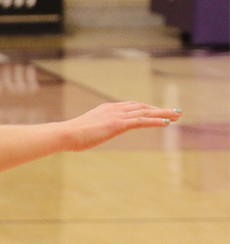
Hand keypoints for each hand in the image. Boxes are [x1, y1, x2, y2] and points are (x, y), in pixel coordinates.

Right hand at [62, 102, 181, 150]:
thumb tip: (85, 137)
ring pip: (145, 112)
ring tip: (177, 115)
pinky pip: (142, 121)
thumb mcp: (83, 131)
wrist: (65, 134)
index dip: (145, 109)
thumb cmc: (68, 136)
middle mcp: (114, 109)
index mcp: (105, 109)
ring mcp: (117, 116)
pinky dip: (155, 121)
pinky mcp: (118, 124)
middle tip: (174, 112)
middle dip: (158, 110)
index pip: (130, 106)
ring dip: (163, 114)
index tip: (156, 111)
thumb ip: (91, 130)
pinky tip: (167, 123)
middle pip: (141, 107)